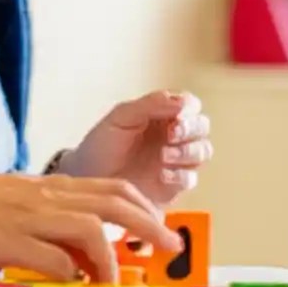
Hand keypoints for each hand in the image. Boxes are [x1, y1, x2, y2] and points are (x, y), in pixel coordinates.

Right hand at [0, 172, 183, 283]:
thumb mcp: (15, 205)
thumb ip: (48, 222)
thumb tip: (79, 253)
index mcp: (48, 185)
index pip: (110, 187)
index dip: (143, 205)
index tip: (161, 225)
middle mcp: (44, 195)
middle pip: (112, 201)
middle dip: (149, 224)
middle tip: (170, 246)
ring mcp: (26, 216)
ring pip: (89, 227)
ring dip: (111, 256)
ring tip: (117, 280)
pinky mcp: (5, 240)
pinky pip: (51, 257)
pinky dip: (69, 272)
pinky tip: (73, 284)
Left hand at [59, 91, 211, 205]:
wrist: (85, 180)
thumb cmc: (100, 145)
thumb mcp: (121, 117)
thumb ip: (150, 105)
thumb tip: (180, 100)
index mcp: (162, 115)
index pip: (189, 105)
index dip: (189, 108)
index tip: (177, 114)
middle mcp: (173, 136)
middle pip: (201, 127)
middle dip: (192, 129)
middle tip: (173, 133)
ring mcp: (175, 161)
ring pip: (202, 151)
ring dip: (188, 151)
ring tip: (165, 156)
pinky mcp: (173, 185)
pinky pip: (191, 179)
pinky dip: (182, 175)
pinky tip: (163, 174)